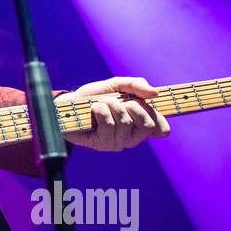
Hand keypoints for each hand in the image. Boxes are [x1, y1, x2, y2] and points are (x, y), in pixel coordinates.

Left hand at [55, 76, 169, 151]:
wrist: (68, 105)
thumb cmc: (93, 97)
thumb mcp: (115, 85)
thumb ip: (136, 85)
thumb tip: (155, 93)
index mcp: (139, 124)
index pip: (162, 129)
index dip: (161, 117)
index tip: (155, 104)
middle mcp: (132, 137)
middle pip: (147, 124)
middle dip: (133, 106)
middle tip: (119, 101)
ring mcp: (118, 142)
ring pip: (125, 121)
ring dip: (111, 105)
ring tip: (100, 103)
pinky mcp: (102, 144)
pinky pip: (109, 124)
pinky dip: (100, 110)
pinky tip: (93, 109)